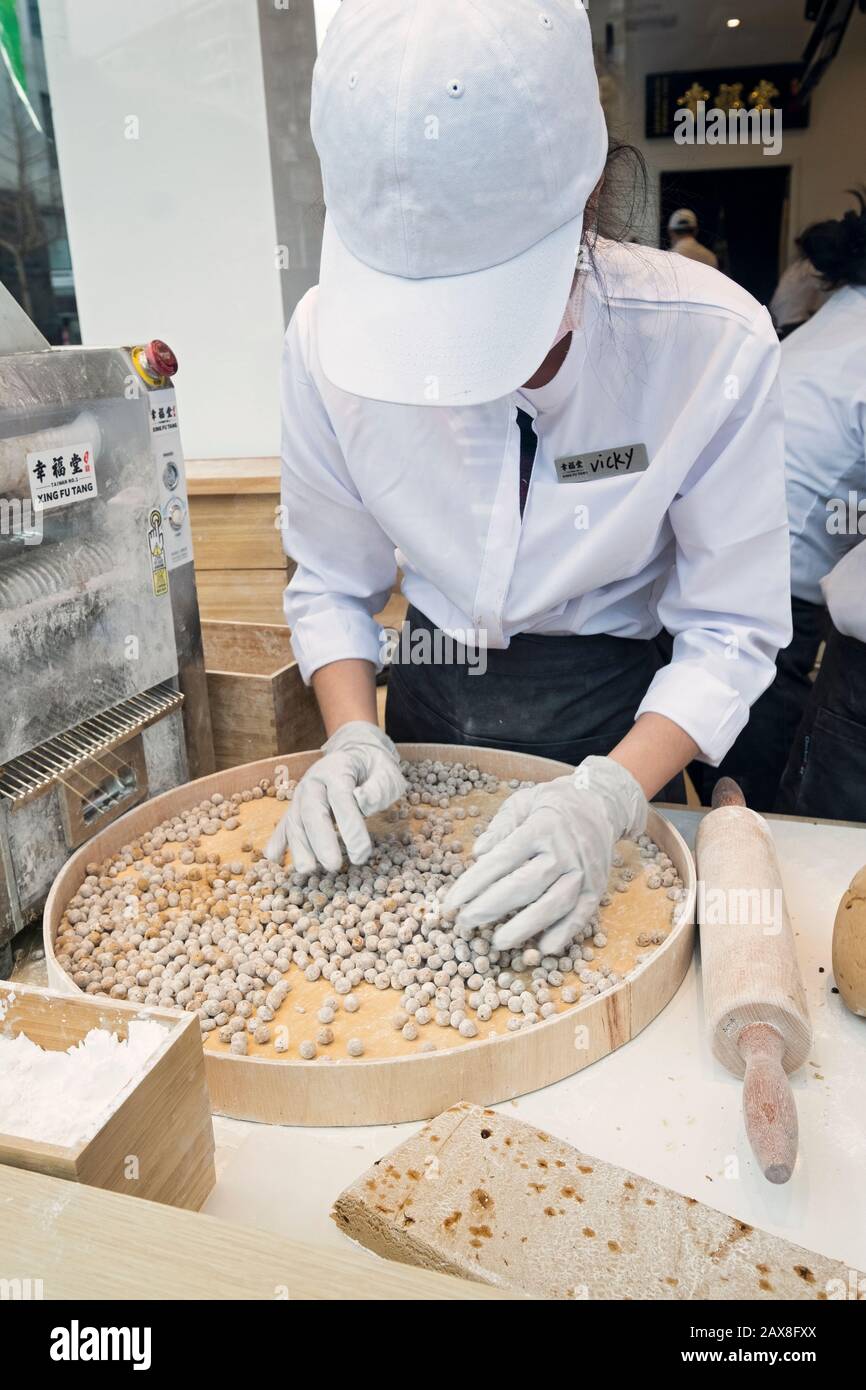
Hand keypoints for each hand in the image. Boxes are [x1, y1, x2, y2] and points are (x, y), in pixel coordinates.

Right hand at [263, 722, 405, 873]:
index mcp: (337, 769)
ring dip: (299, 846)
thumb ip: (378, 787)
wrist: (354, 753)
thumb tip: (363, 801)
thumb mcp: (387, 772)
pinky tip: (273, 858)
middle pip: (312, 810)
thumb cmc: (373, 767)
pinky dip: (277, 841)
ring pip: (295, 820)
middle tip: (333, 866)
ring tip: (307, 870)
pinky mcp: (295, 807)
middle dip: (321, 840)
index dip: (350, 826)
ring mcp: (301, 794)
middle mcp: (314, 781)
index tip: (362, 854)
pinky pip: (283, 824)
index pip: (341, 798)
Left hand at [442, 756, 646, 954]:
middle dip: (492, 907)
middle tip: (465, 923)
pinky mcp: (597, 886)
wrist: (601, 802)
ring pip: (554, 903)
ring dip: (525, 926)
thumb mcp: (522, 802)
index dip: (474, 883)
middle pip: (526, 884)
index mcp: (540, 828)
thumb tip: (477, 853)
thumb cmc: (552, 804)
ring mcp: (583, 870)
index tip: (451, 902)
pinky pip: (582, 914)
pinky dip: (565, 933)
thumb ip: (500, 827)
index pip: (502, 860)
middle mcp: (564, 851)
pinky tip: (543, 948)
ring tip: (498, 942)